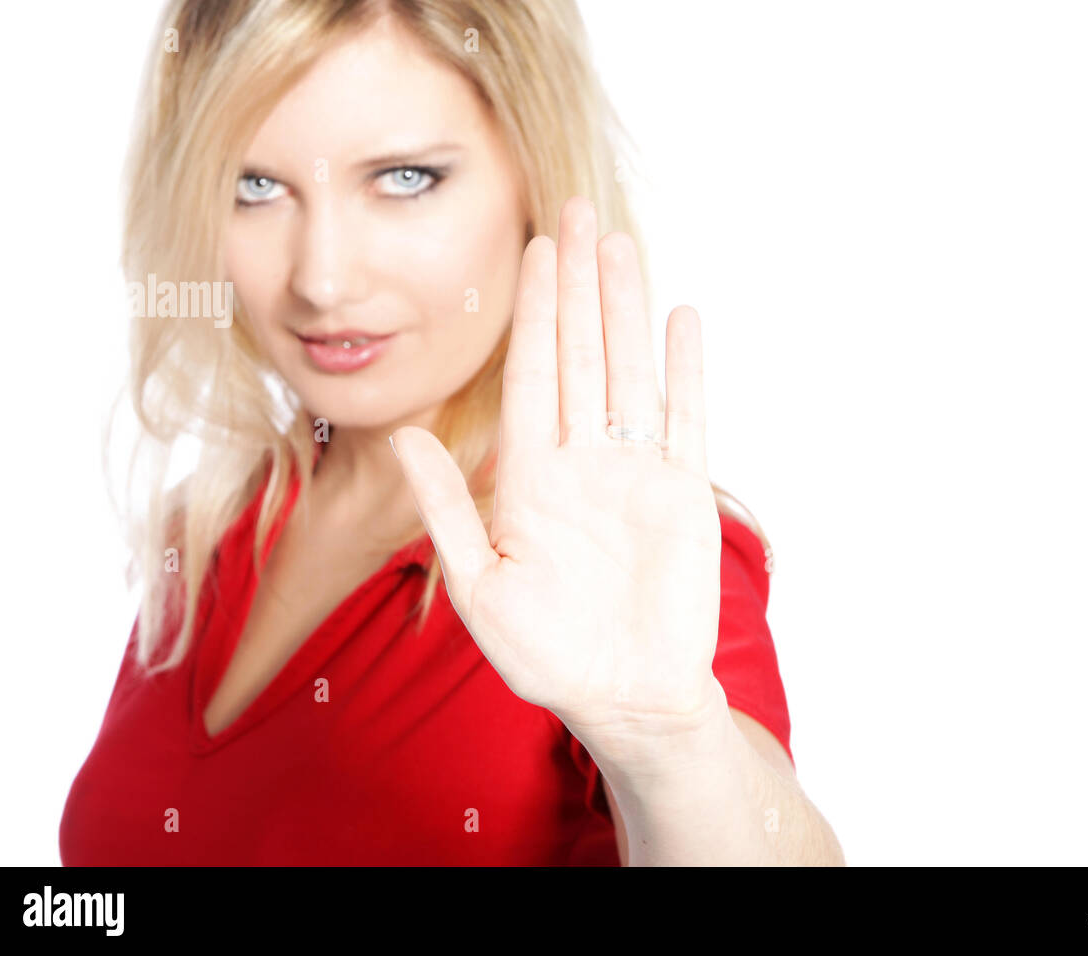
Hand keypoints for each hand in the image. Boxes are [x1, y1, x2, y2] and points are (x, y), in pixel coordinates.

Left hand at [390, 196, 723, 749]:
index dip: (533, 312)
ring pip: (627, 370)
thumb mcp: (478, 584)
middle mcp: (582, 461)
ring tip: (622, 245)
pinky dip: (684, 369)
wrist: (625, 696)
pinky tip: (681, 319)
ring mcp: (634, 471)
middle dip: (577, 285)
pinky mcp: (682, 491)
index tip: (533, 252)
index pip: (531, 375)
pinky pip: (684, 417)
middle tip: (576, 214)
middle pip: (579, 354)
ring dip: (626, 308)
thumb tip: (403, 439)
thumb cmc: (547, 655)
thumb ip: (447, 508)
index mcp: (530, 477)